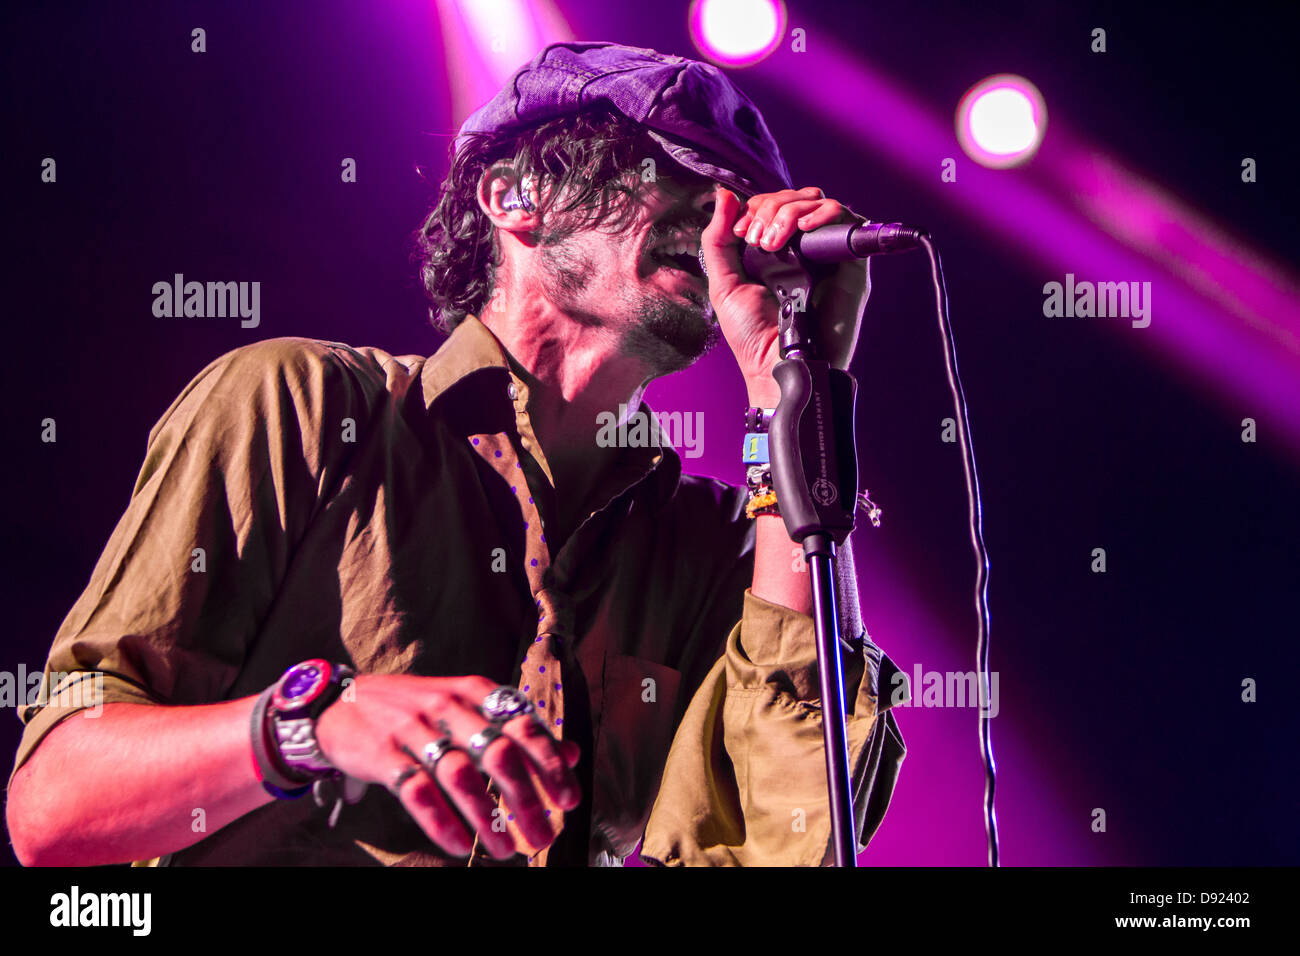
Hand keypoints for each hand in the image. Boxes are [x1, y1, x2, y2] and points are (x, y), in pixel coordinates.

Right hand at [314, 674, 580, 859]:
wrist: (340, 701)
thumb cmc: (416, 708)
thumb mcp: (468, 707)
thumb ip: (517, 729)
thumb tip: (571, 753)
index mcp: (475, 692)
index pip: (523, 726)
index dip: (550, 764)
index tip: (569, 800)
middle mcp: (448, 706)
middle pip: (497, 753)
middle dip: (526, 799)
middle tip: (544, 836)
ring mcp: (413, 729)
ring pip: (459, 775)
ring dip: (487, 818)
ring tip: (506, 852)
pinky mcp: (382, 754)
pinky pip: (416, 791)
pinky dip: (440, 821)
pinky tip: (459, 846)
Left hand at [700, 186, 870, 401]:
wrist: (775, 366)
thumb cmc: (752, 335)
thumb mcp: (724, 282)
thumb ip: (719, 240)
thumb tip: (724, 196)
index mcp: (776, 251)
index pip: (773, 205)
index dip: (756, 207)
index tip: (741, 232)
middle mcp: (804, 250)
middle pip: (796, 199)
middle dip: (770, 207)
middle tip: (758, 238)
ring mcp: (828, 255)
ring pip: (819, 204)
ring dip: (790, 212)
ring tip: (773, 241)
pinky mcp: (851, 265)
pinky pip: (848, 221)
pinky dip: (824, 215)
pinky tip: (802, 230)